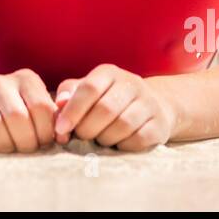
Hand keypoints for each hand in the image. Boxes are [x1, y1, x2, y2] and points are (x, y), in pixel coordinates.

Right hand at [0, 69, 57, 153]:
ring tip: (9, 148)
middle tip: (26, 149)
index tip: (44, 142)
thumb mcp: (34, 107)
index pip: (41, 107)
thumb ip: (52, 119)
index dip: (45, 132)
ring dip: (5, 145)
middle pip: (18, 118)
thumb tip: (64, 137)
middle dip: (26, 142)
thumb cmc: (12, 111)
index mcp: (25, 79)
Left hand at [53, 64, 175, 150]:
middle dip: (87, 128)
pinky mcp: (160, 124)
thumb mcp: (86, 91)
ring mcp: (149, 103)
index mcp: (109, 73)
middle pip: (105, 110)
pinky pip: (138, 139)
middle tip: (81, 136)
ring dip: (105, 138)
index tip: (61, 129)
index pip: (89, 88)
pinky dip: (123, 145)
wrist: (152, 106)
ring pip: (122, 126)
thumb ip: (69, 95)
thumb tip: (59, 104)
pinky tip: (118, 142)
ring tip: (100, 138)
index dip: (73, 111)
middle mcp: (131, 83)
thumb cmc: (108, 99)